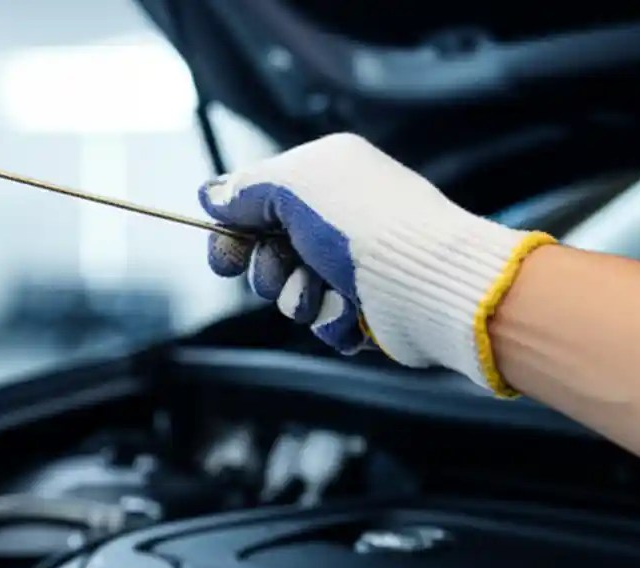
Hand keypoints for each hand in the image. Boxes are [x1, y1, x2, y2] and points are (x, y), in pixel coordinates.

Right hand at [198, 132, 554, 396]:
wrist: (428, 281)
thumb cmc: (366, 225)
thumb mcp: (293, 185)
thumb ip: (245, 188)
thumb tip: (211, 194)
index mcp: (326, 175)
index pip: (257, 200)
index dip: (233, 231)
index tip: (224, 258)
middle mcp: (341, 216)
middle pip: (269, 252)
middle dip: (268, 270)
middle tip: (280, 271)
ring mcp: (355, 263)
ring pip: (293, 292)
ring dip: (299, 297)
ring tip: (326, 290)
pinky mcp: (368, 305)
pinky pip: (325, 319)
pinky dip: (332, 319)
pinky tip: (353, 309)